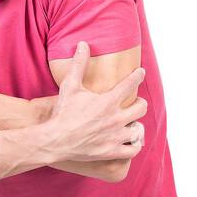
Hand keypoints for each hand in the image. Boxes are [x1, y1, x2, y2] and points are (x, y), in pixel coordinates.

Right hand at [41, 42, 147, 162]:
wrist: (55, 140)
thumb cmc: (63, 112)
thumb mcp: (70, 86)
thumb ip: (79, 64)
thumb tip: (83, 44)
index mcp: (108, 101)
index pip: (131, 84)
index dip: (137, 76)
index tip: (140, 73)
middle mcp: (115, 119)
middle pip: (141, 107)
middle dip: (140, 103)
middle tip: (135, 103)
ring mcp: (114, 137)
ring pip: (138, 130)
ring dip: (136, 125)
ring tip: (131, 123)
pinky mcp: (111, 152)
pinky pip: (132, 149)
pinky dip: (134, 145)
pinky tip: (130, 141)